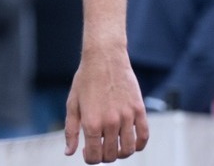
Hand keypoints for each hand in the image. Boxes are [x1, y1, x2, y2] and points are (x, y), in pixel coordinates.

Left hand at [64, 42, 148, 162]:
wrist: (104, 57)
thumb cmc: (86, 79)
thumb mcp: (73, 104)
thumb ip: (71, 130)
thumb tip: (69, 153)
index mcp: (91, 122)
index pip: (94, 156)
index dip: (89, 158)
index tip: (87, 152)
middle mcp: (110, 122)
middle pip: (111, 155)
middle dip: (104, 156)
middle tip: (100, 147)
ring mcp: (127, 117)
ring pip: (128, 150)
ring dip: (121, 153)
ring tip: (114, 146)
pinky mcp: (139, 110)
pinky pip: (144, 137)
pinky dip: (139, 145)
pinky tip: (131, 142)